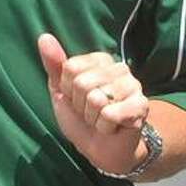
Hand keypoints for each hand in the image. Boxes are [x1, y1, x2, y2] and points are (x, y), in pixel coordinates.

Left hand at [37, 33, 150, 174]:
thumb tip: (44, 37)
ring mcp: (133, 85)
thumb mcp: (61, 92)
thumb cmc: (81, 119)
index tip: (78, 100)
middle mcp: (119, 67)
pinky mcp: (141, 105)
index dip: (68, 91)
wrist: (101, 149)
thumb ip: (54, 64)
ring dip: (93, 119)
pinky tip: (113, 128)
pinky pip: (110, 115)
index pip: (71, 68)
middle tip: (91, 113)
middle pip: (82, 84)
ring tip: (101, 120)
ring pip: (96, 100)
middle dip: (81, 106)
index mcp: (100, 60)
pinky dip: (105, 128)